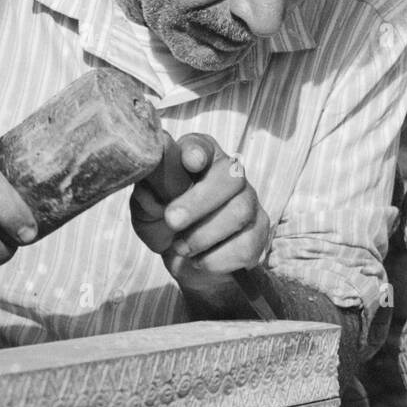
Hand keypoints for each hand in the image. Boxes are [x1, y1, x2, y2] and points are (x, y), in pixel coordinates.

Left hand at [129, 133, 269, 290]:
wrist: (182, 261)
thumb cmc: (163, 223)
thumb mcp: (148, 205)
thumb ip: (152, 185)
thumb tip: (157, 162)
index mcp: (200, 159)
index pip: (203, 145)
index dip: (198, 150)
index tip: (190, 161)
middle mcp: (230, 174)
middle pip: (230, 177)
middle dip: (199, 201)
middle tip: (171, 220)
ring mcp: (249, 202)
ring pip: (239, 213)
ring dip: (203, 235)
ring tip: (181, 247)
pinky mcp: (258, 233)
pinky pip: (245, 246)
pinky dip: (215, 259)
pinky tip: (200, 259)